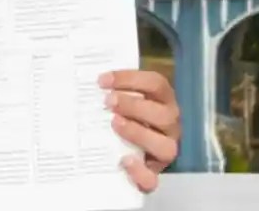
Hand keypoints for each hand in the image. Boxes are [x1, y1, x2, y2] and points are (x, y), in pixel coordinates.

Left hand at [99, 69, 179, 192]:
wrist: (124, 154)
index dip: (130, 79)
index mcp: (163, 102)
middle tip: (108, 102)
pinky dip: (139, 171)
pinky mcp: (153, 175)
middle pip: (164, 114)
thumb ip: (112, 93)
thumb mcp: (121, 102)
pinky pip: (153, 179)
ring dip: (139, 133)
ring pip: (165, 146)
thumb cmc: (122, 119)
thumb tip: (89, 83)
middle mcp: (169, 126)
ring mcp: (165, 151)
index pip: (156, 84)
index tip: (103, 80)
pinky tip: (124, 161)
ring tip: (114, 124)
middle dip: (134, 106)